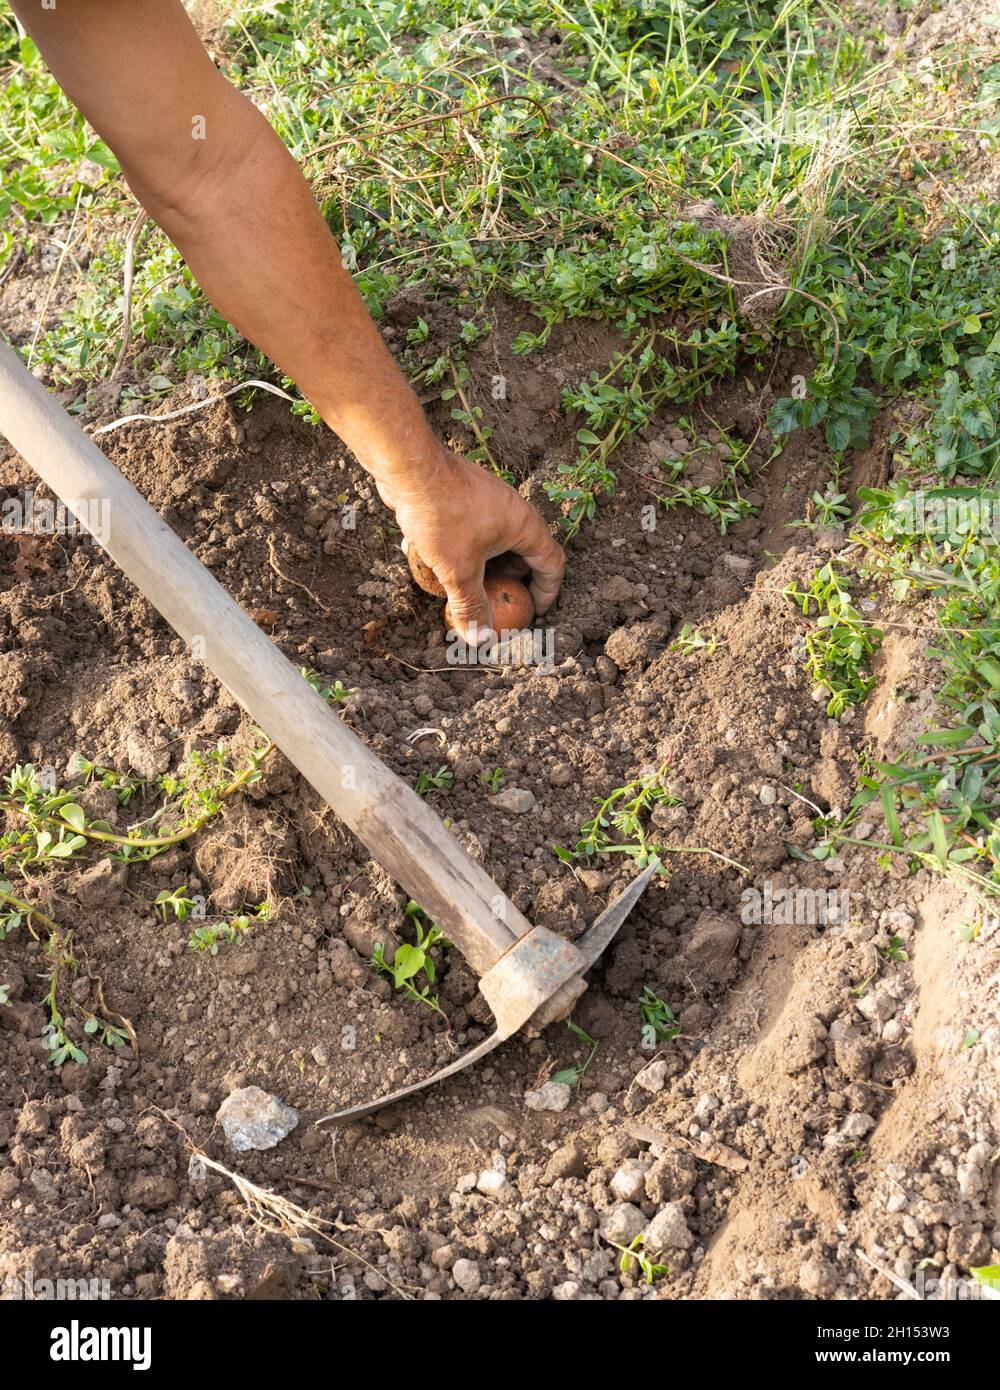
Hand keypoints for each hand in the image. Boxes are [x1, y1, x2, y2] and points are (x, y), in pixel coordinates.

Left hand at [376, 449, 565, 642]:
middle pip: (526, 552)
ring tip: (464, 586)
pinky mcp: (466, 495)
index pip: (552, 563)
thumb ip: (471, 606)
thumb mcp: (457, 571)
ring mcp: (490, 500)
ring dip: (485, 566)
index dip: (548, 592)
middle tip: (495, 602)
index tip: (534, 611)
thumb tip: (481, 639)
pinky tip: (436, 562)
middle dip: (512, 581)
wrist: (410, 467)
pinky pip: (475, 528)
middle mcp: (513, 510)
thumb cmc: (441, 514)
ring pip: (497, 541)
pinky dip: (465, 549)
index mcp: (524, 526)